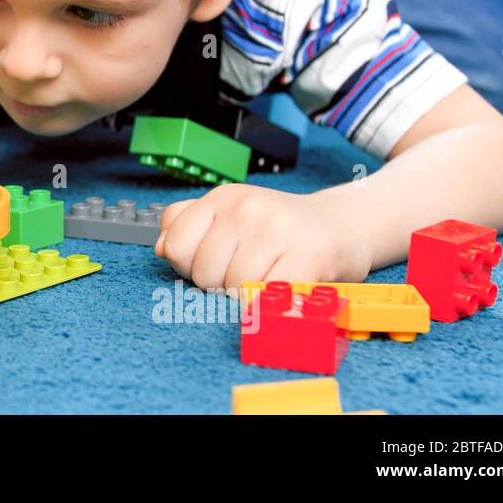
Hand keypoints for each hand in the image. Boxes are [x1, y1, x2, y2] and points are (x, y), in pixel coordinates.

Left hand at [154, 184, 371, 290]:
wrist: (342, 226)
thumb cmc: (278, 230)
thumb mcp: (229, 216)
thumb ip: (188, 225)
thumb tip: (160, 247)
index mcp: (223, 198)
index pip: (174, 246)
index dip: (189, 266)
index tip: (213, 264)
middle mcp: (246, 208)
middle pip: (204, 273)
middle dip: (221, 284)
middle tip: (249, 271)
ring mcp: (277, 230)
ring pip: (235, 289)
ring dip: (249, 296)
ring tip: (269, 277)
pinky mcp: (308, 256)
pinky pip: (270, 296)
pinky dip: (272, 304)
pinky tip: (282, 291)